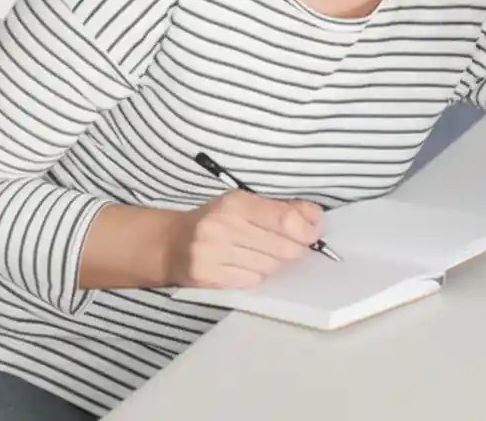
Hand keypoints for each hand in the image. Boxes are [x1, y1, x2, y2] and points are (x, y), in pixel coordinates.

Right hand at [164, 191, 322, 288]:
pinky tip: (248, 265)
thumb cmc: (216, 220)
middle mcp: (222, 227)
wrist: (170, 244)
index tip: (314, 232)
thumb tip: (316, 217)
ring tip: (263, 254)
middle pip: (284, 248)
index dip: (308, 230)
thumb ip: (281, 208)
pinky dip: (258, 275)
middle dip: (295, 249)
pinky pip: (252, 281)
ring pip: (271, 267)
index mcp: (235, 203)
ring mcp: (213, 254)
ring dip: (276, 263)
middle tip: (292, 246)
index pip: (286, 221)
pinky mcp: (208, 277)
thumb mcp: (244, 203)